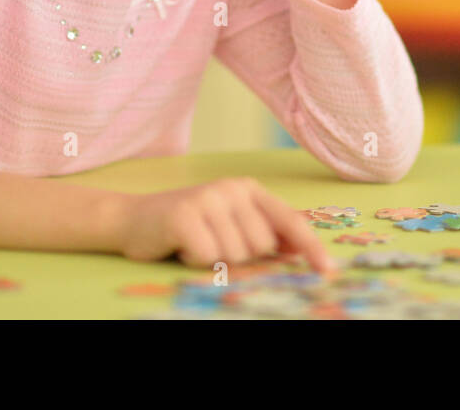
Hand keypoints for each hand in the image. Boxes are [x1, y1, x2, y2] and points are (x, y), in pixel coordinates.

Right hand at [119, 176, 337, 274]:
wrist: (133, 220)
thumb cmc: (188, 228)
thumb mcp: (230, 226)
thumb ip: (263, 233)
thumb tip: (299, 250)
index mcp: (249, 190)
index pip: (289, 220)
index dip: (310, 246)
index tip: (327, 270)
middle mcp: (232, 189)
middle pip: (262, 244)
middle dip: (241, 256)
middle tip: (214, 244)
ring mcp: (208, 198)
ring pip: (236, 253)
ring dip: (216, 260)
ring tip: (196, 244)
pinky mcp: (185, 214)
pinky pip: (209, 257)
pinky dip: (195, 261)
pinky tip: (182, 246)